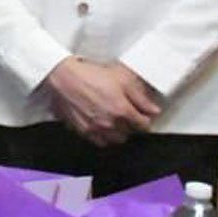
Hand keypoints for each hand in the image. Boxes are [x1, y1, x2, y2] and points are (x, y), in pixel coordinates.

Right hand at [45, 58, 159, 145]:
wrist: (63, 77)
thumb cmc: (90, 75)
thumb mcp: (122, 79)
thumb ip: (140, 97)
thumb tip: (154, 110)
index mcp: (122, 111)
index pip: (144, 125)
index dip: (146, 119)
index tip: (143, 115)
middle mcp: (110, 124)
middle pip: (130, 134)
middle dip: (131, 126)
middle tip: (128, 115)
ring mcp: (95, 129)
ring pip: (115, 140)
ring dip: (118, 133)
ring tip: (115, 122)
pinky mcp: (82, 130)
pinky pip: (98, 141)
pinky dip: (103, 137)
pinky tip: (101, 127)